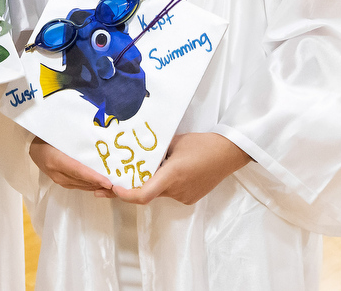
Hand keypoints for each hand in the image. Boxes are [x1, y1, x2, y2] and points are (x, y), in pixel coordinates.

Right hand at [29, 137, 113, 195]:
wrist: (32, 146)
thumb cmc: (47, 135)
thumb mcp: (59, 133)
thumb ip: (76, 138)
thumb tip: (96, 136)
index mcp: (55, 160)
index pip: (78, 170)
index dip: (94, 177)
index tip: (108, 182)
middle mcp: (56, 173)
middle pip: (81, 181)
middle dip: (100, 183)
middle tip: (118, 184)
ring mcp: (58, 179)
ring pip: (81, 185)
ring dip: (97, 186)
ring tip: (113, 185)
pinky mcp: (60, 182)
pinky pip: (78, 185)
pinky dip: (90, 185)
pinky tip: (100, 183)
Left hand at [113, 132, 250, 204]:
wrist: (228, 153)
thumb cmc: (202, 143)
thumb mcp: (174, 142)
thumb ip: (155, 150)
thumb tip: (138, 152)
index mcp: (171, 175)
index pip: (143, 195)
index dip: (124, 195)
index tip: (113, 188)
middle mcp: (176, 190)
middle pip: (148, 192)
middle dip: (132, 186)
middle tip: (113, 181)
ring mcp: (184, 197)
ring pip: (159, 193)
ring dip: (150, 183)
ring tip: (148, 167)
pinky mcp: (190, 198)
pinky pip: (170, 193)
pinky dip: (164, 184)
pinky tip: (168, 171)